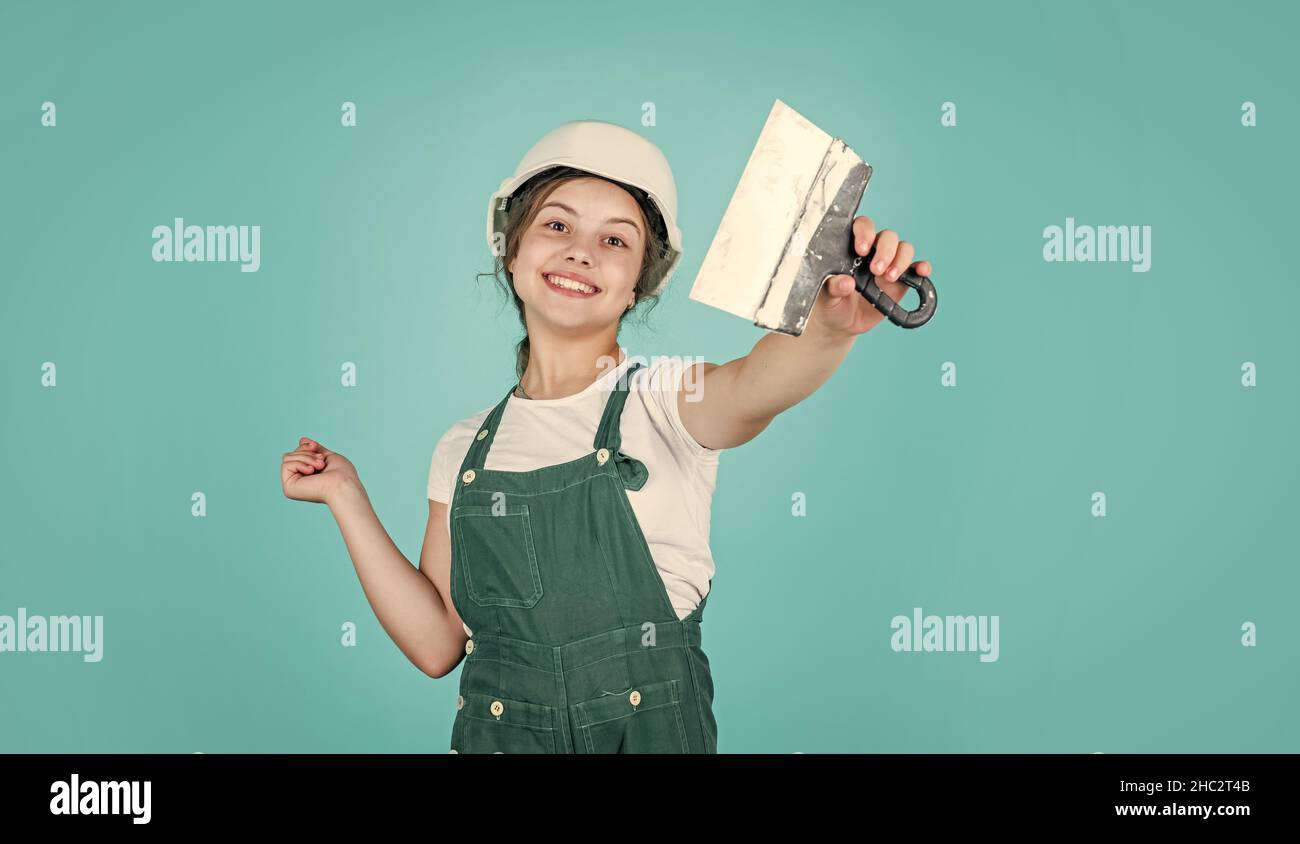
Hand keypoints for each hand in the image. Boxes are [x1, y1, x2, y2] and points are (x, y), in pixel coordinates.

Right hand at [281, 437, 359, 505]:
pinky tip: (312, 471)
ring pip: (287, 458)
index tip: (316, 446)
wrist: (343, 484)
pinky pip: (286, 465)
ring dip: (306, 458)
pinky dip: (300, 464)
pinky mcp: (289, 488)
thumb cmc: (341, 474)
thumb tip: (302, 440)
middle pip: (291, 454)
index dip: (305, 447)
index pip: (297, 454)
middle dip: (307, 452)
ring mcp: (293, 485)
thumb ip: (313, 450)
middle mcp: (298, 481)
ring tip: (320, 465)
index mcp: (307, 475)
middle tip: (321, 461)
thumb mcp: (326, 456)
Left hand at [814, 216, 932, 336]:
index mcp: (851, 246)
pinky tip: (922, 271)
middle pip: (887, 236)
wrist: (841, 322)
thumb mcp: (826, 297)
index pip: (862, 226)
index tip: (861, 250)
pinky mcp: (902, 280)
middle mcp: (873, 250)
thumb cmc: (830, 303)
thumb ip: (832, 287)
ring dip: (900, 260)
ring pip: (904, 248)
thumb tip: (845, 282)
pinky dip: (922, 267)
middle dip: (885, 250)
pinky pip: (916, 268)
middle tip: (876, 270)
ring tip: (889, 278)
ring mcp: (889, 264)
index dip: (865, 233)